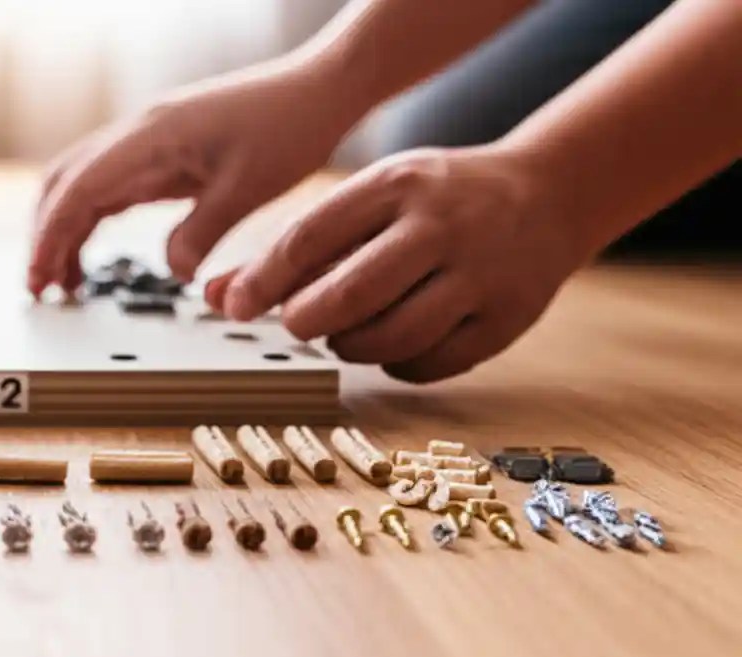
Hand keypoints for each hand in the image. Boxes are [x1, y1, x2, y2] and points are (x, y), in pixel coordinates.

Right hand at [28, 62, 358, 295]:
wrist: (319, 89)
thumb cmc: (290, 125)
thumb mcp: (250, 189)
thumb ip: (203, 232)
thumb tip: (174, 272)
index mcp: (151, 137)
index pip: (78, 188)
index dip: (51, 235)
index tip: (39, 275)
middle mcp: (139, 134)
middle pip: (65, 183)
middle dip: (45, 235)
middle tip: (40, 287)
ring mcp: (147, 142)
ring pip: (82, 185)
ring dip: (64, 230)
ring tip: (63, 281)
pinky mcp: (162, 152)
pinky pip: (110, 187)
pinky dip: (90, 222)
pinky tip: (93, 255)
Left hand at [206, 145, 591, 382]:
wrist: (548, 193)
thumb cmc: (434, 201)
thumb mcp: (369, 200)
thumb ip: (295, 248)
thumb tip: (216, 296)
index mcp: (397, 184)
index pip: (310, 237)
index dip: (263, 279)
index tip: (234, 305)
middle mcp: (441, 226)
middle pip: (352, 293)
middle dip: (306, 319)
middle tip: (293, 324)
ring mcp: (481, 274)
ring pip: (393, 337)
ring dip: (350, 347)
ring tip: (342, 334)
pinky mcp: (507, 319)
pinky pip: (431, 363)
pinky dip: (397, 365)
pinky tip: (391, 346)